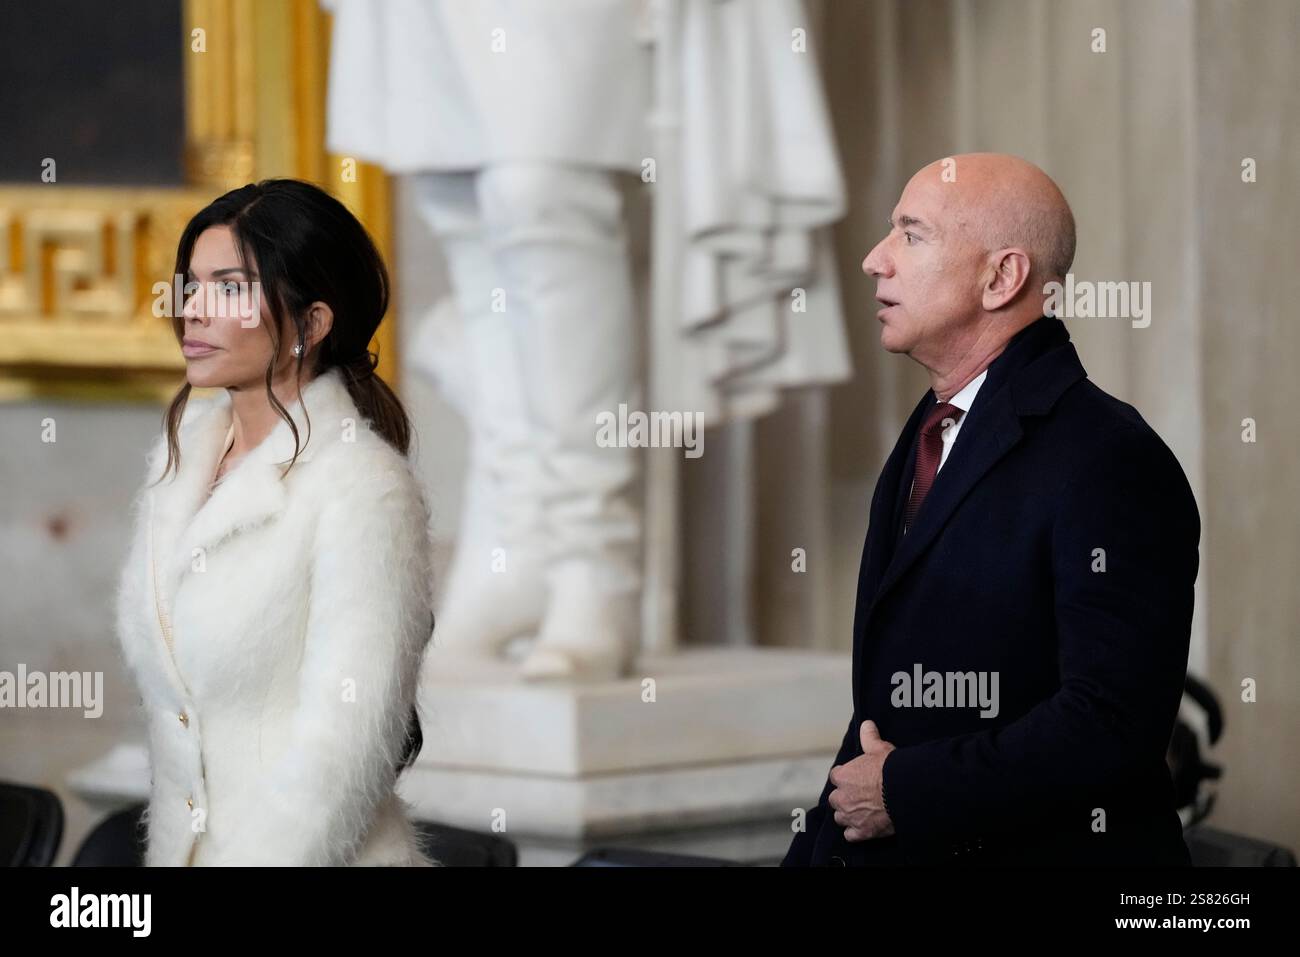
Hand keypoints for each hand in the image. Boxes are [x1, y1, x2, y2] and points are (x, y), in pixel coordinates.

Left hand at [828, 720, 896, 841]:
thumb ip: (869, 737)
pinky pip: (850, 835)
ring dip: (848, 815)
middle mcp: (841, 797)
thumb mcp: (880, 748)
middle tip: (859, 796)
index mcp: (843, 776)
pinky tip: (863, 828)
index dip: (845, 777)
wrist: (905, 792)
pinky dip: (855, 833)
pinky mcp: (861, 832)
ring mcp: (850, 816)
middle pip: (836, 799)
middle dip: (844, 798)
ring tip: (861, 812)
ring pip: (841, 817)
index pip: (836, 776)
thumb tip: (867, 724)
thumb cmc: (891, 769)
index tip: (855, 778)